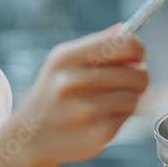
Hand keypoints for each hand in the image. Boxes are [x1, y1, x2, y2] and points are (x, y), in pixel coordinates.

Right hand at [10, 24, 147, 166]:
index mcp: (67, 57)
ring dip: (127, 101)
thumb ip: (96, 44)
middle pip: (138, 73)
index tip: (135, 58)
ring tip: (104, 103)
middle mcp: (74, 82)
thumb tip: (126, 29)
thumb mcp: (61, 62)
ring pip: (135, 98)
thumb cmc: (52, 95)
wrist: (30, 138)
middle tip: (122, 84)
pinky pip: (127, 119)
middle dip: (136, 79)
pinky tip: (98, 120)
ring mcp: (86, 110)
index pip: (125, 44)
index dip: (138, 51)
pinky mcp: (98, 134)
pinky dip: (119, 119)